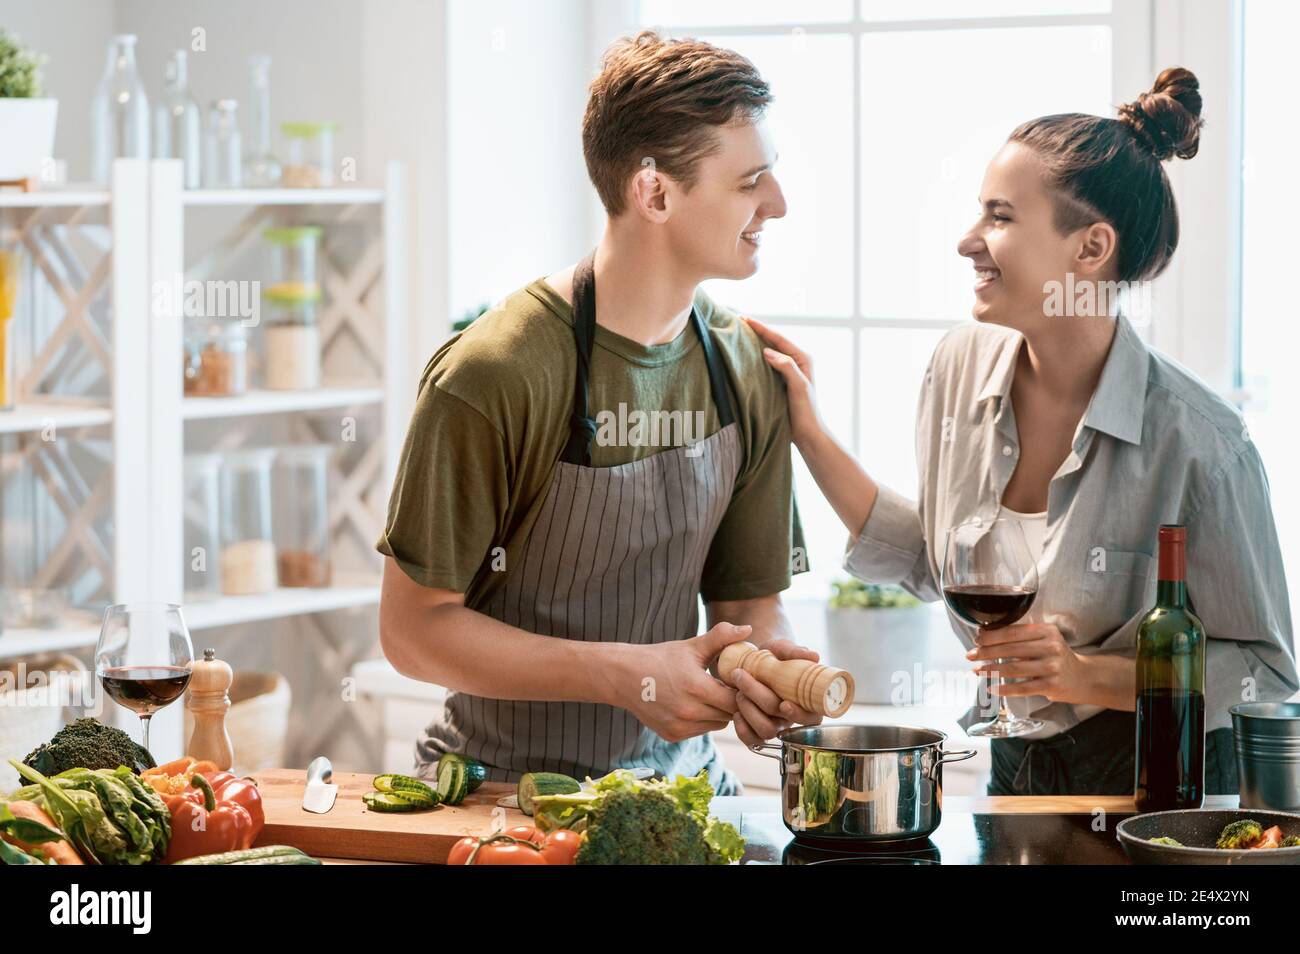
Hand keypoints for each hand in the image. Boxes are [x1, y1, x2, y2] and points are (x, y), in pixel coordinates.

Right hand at [609, 622, 752, 743]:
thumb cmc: (660, 658)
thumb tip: (748, 629)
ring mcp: (679, 727)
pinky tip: (693, 704)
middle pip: (729, 715)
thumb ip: (721, 637)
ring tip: (709, 694)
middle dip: (731, 702)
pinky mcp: (672, 735)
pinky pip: (699, 731)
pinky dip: (702, 720)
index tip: (736, 680)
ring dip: (718, 713)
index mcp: (697, 688)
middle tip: (725, 687)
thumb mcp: (691, 646)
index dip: (740, 690)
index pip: (736, 700)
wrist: (624, 676)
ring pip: (716, 725)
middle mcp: (689, 712)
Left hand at [729, 639, 824, 748]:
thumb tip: (814, 656)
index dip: (799, 715)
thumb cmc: (773, 656)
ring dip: (749, 711)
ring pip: (766, 731)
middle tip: (741, 676)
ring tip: (737, 691)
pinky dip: (742, 728)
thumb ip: (795, 651)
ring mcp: (775, 725)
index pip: (812, 718)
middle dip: (759, 699)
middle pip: (783, 721)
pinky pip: (752, 741)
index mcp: (806, 701)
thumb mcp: (782, 649)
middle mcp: (792, 717)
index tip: (784, 704)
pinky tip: (735, 712)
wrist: (751, 660)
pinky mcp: (756, 731)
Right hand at [742, 316, 825, 449]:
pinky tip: (745, 356)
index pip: (778, 338)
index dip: (761, 327)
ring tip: (740, 334)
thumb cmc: (806, 411)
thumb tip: (767, 351)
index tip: (744, 318)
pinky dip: (755, 357)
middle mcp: (796, 362)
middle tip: (739, 320)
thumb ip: (786, 367)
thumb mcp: (799, 387)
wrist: (808, 433)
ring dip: (755, 342)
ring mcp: (788, 372)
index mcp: (803, 359)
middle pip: (774, 341)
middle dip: (758, 330)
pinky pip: (766, 364)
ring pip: (769, 351)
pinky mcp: (781, 382)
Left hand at [965, 623, 1087, 703]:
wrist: (1082, 677)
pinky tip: (992, 688)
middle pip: (1011, 649)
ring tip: (977, 671)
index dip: (991, 636)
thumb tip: (985, 637)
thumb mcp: (1044, 639)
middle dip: (986, 652)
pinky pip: (1023, 688)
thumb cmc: (1055, 657)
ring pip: (1014, 668)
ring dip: (991, 670)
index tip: (976, 639)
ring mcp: (1052, 667)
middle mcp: (1051, 646)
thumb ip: (1021, 637)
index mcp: (1046, 631)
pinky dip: (1005, 689)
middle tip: (970, 655)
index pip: (1012, 632)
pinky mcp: (1052, 685)